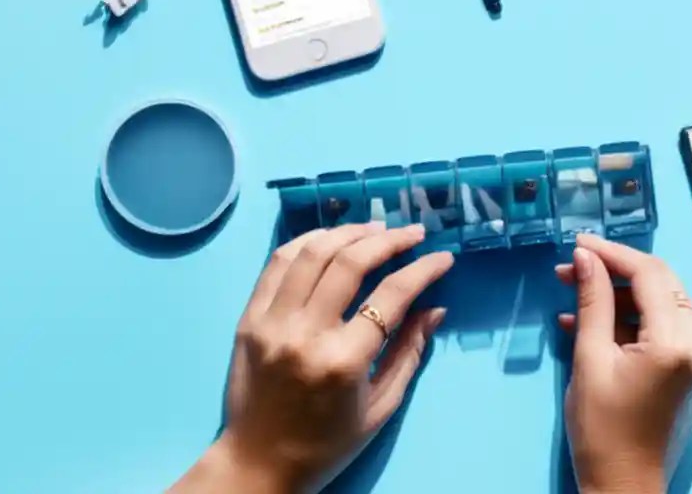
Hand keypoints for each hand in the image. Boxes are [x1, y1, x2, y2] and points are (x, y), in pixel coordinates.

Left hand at [172, 223, 452, 493]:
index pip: (391, 296)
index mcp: (344, 362)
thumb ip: (409, 353)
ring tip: (375, 228)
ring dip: (348, 233)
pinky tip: (329, 238)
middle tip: (412, 233)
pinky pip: (277, 264)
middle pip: (350, 263)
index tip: (442, 258)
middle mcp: (305, 334)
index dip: (422, 270)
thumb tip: (436, 308)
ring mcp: (271, 323)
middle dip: (388, 240)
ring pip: (311, 254)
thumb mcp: (381, 407)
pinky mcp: (248, 319)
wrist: (258, 463)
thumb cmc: (328, 443)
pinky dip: (306, 242)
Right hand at [556, 234, 691, 493]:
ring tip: (573, 297)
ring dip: (619, 296)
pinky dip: (630, 320)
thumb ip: (591, 302)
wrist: (625, 484)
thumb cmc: (602, 430)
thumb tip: (584, 256)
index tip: (577, 243)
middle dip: (615, 272)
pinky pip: (664, 327)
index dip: (612, 253)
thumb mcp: (589, 360)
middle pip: (660, 284)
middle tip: (570, 268)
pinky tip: (590, 323)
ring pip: (661, 303)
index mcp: (676, 342)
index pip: (649, 275)